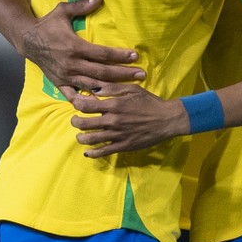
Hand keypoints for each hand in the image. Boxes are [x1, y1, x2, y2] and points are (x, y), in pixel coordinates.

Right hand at [20, 0, 143, 90]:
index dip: (120, 56)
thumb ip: (81, 5)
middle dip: (123, 74)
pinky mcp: (59, 83)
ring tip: (129, 88)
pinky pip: (74, 95)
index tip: (135, 56)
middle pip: (102, 72)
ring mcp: (65, 76)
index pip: (103, 54)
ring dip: (112, 87)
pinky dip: (87, 100)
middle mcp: (71, 64)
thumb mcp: (63, 10)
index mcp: (74, 47)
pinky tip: (101, 103)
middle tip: (142, 74)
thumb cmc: (47, 24)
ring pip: (92, 85)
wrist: (26, 39)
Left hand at [68, 83, 187, 157]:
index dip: (76, 104)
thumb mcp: (132, 89)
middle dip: (75, 122)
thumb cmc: (149, 102)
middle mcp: (113, 120)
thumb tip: (94, 89)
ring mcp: (117, 135)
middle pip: (83, 124)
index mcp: (114, 105)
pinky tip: (88, 152)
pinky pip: (103, 151)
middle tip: (75, 120)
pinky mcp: (123, 146)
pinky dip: (92, 153)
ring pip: (90, 139)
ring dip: (81, 138)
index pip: (86, 106)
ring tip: (80, 135)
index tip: (76, 104)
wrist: (166, 119)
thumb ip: (112, 88)